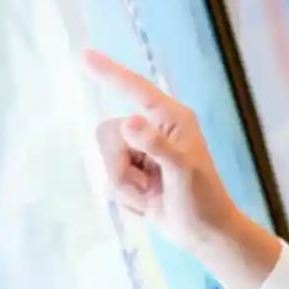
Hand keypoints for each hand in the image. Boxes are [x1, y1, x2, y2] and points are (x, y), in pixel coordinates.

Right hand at [83, 49, 243, 258]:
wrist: (203, 233)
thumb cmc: (202, 199)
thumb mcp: (183, 171)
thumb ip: (156, 146)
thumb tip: (130, 122)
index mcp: (172, 119)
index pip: (136, 89)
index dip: (110, 73)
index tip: (85, 54)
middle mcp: (155, 129)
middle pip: (108, 133)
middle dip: (120, 166)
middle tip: (149, 185)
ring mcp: (142, 151)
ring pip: (106, 160)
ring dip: (126, 186)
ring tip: (152, 196)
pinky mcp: (134, 171)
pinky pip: (110, 179)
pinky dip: (127, 198)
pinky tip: (149, 203)